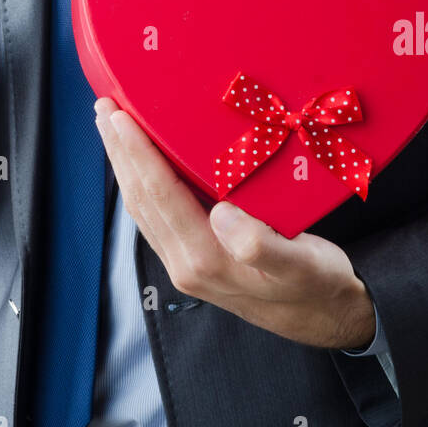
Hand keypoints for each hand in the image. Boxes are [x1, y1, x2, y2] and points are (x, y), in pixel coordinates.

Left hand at [94, 98, 376, 350]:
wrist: (324, 318)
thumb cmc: (315, 284)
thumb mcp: (299, 263)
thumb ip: (261, 244)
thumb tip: (221, 214)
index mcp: (205, 259)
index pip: (160, 194)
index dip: (138, 153)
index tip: (119, 117)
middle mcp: (186, 263)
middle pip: (141, 198)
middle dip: (120, 152)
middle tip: (103, 108)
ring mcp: (186, 265)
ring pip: (143, 208)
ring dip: (125, 165)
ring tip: (112, 129)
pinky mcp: (194, 261)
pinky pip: (156, 216)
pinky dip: (142, 183)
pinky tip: (141, 166)